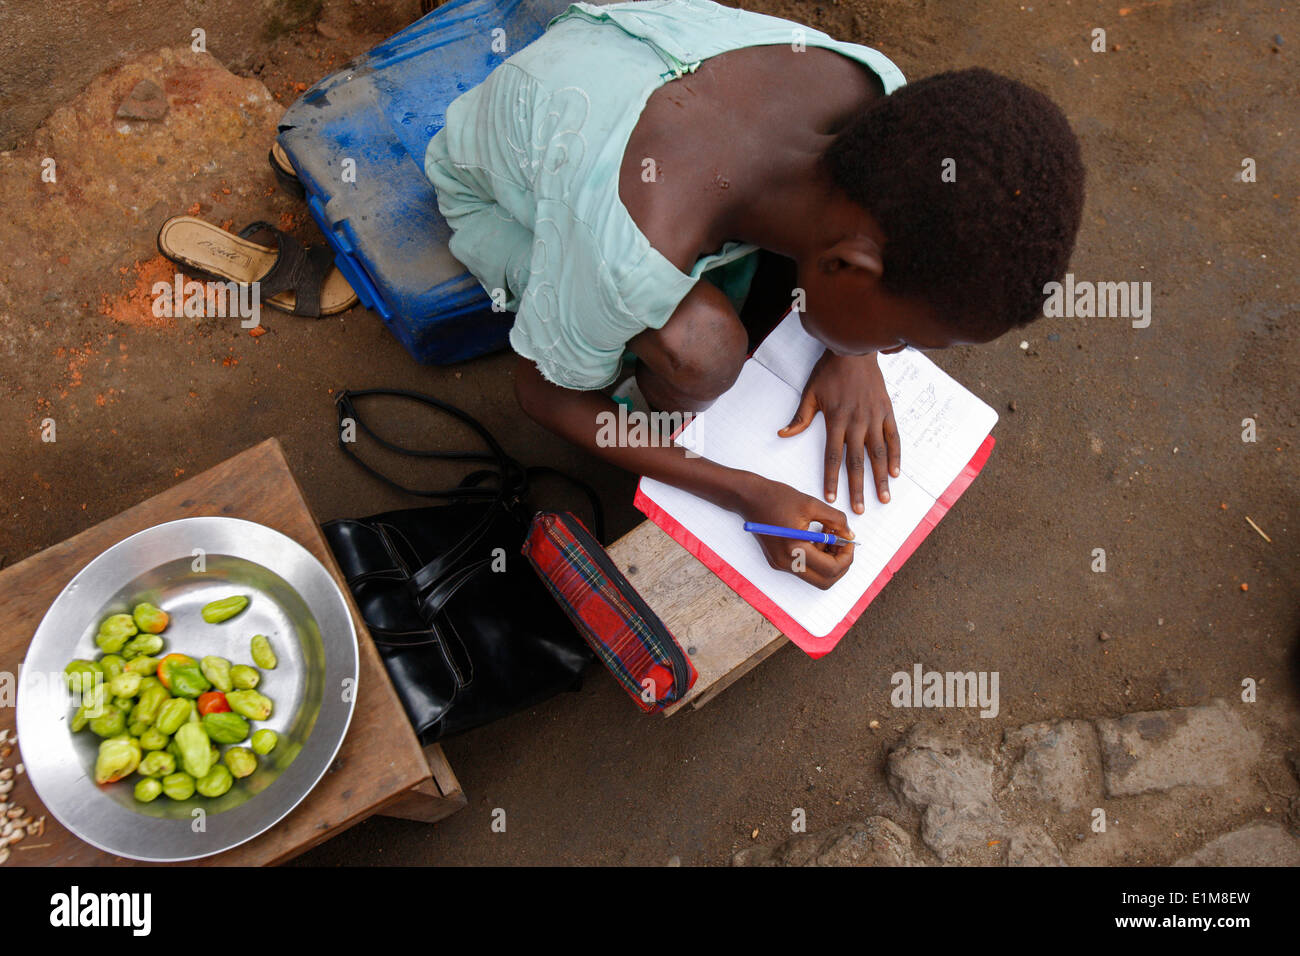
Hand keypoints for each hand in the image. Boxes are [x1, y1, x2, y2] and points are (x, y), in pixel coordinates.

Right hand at [738, 475, 853, 589]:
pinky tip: (815, 537)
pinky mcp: (778, 561)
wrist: (750, 498)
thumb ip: (835, 520)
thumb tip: (849, 535)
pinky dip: (816, 557)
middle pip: (825, 581)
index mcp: (794, 548)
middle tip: (843, 544)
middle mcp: (786, 562)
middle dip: (840, 564)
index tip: (849, 541)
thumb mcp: (812, 504)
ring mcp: (781, 564)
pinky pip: (805, 568)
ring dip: (828, 560)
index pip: (830, 569)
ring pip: (816, 576)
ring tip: (827, 535)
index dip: (846, 557)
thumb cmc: (777, 498)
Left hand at [778, 350, 899, 512]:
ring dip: (880, 477)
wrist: (854, 350)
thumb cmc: (829, 372)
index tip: (831, 498)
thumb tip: (783, 434)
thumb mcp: (810, 393)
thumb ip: (800, 418)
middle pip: (857, 461)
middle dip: (858, 487)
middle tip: (859, 509)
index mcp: (836, 420)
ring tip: (883, 497)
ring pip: (878, 453)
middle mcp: (857, 422)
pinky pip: (893, 437)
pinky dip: (895, 455)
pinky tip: (895, 473)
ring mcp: (874, 417)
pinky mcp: (887, 411)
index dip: (832, 479)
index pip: (833, 456)